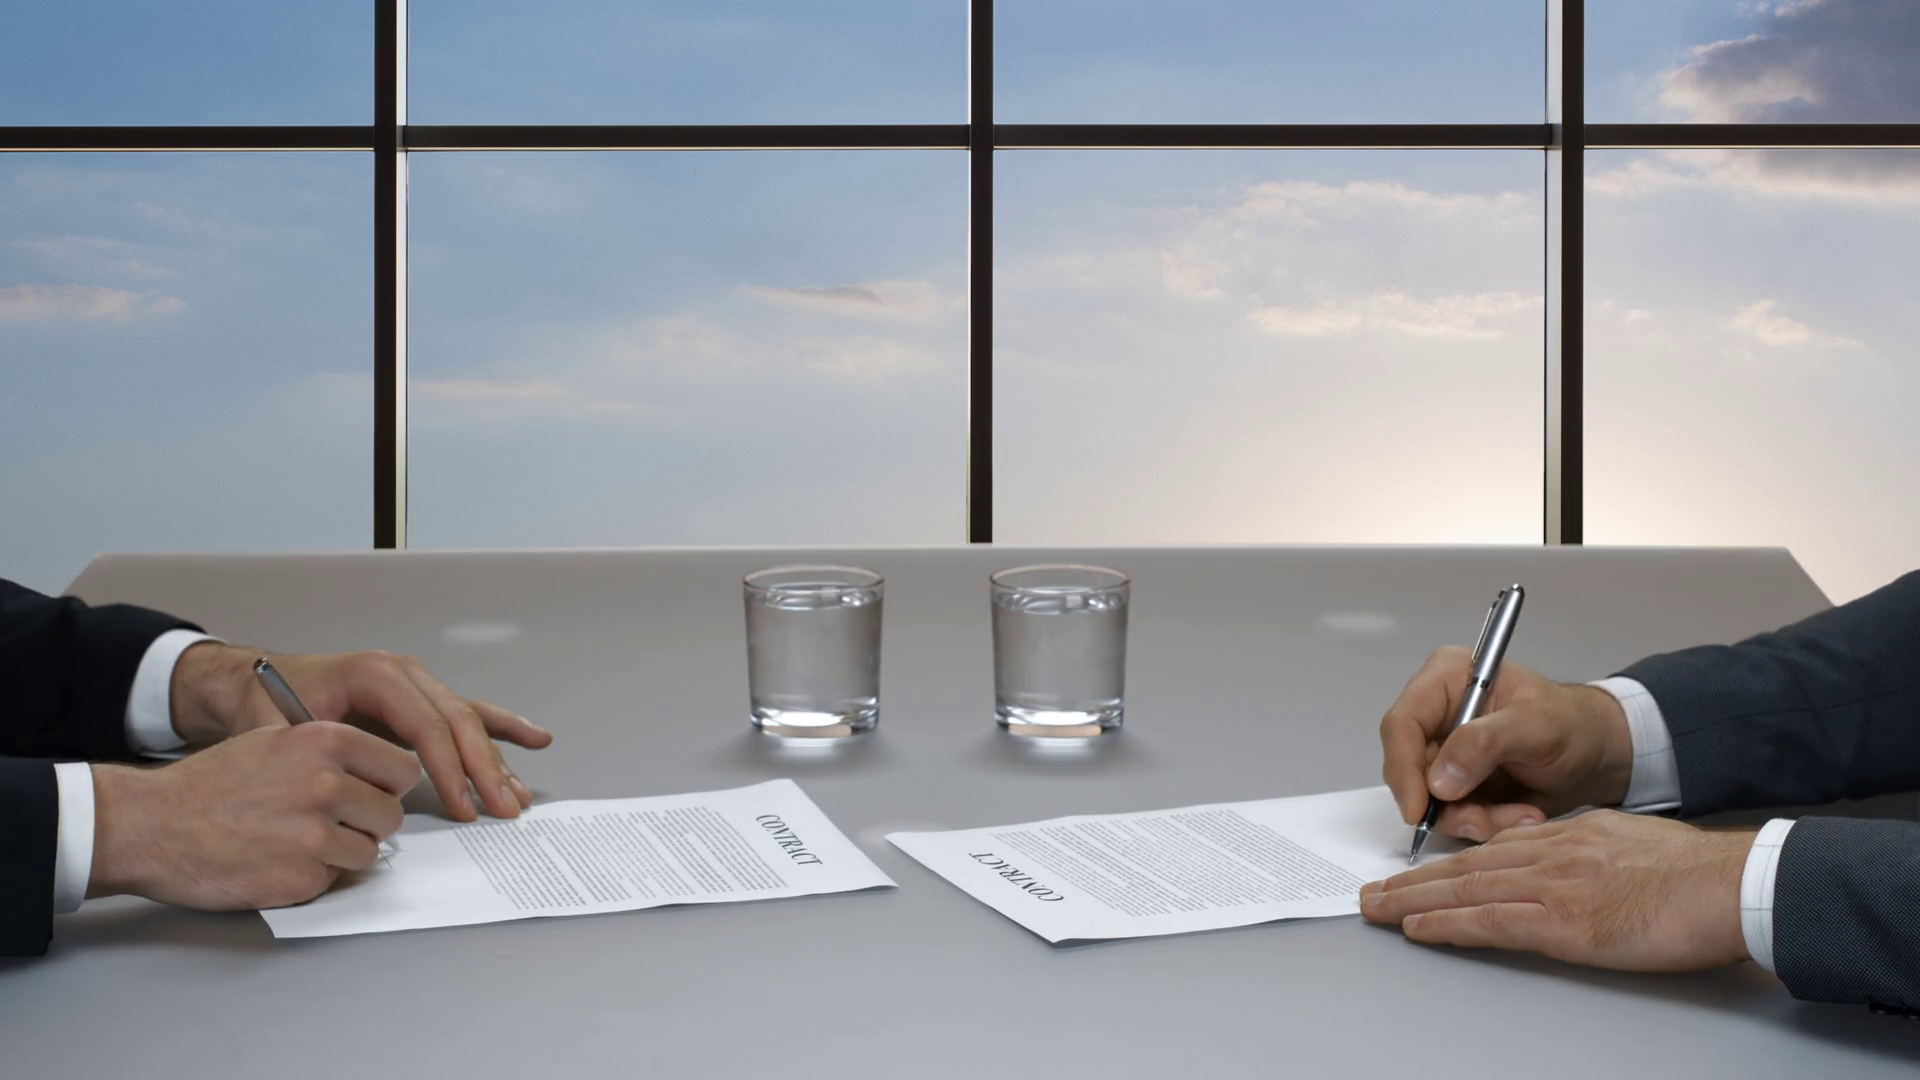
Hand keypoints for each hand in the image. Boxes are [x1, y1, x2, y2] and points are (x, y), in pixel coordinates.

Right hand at [87, 723, 420, 909]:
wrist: (151, 825)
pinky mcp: (300, 877)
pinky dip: (312, 877)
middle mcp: (327, 784)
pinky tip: (276, 862)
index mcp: (325, 742)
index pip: (404, 767)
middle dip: (367, 823)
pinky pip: (334, 880)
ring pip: (368, 851)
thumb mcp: (273, 741)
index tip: (377, 793)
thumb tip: (376, 774)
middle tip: (332, 824)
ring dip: (342, 854)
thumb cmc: (208, 785)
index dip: (389, 785)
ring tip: (296, 842)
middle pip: (391, 814)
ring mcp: (315, 834)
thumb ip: (329, 752)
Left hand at [169, 643, 552, 820]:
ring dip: (496, 760)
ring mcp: (415, 683)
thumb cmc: (264, 706)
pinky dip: (500, 728)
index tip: (464, 807)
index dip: (450, 769)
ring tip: (519, 795)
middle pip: (458, 721)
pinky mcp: (420, 700)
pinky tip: (532, 738)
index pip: (428, 724)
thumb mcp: (284, 731)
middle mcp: (402, 673)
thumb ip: (329, 758)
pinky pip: (467, 714)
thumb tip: (367, 796)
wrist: (253, 681)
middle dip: (484, 769)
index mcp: (374, 674)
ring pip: (469, 720)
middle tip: (503, 809)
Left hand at [1359, 811, 1753, 971]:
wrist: (1727, 886)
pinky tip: (1417, 929)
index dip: (1451, 861)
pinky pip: (1490, 922)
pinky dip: (1447, 925)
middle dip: (1414, 879)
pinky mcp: (1563, 922)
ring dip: (1412, 900)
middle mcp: (1551, 853)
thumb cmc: (1697, 873)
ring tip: (1375, 909)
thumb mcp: (1631, 842)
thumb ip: (1591, 850)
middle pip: (1466, 866)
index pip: (1495, 848)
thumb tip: (1571, 866)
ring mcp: (1554, 886)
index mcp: (1569, 834)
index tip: (1421, 871)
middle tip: (1374, 890)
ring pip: (1465, 890)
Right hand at [1379, 647, 1634, 841]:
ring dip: (1473, 818)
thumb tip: (1438, 781)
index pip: (1402, 723)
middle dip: (1447, 804)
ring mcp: (1444, 752)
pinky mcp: (1455, 783)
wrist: (1595, 753)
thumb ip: (1484, 744)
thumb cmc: (1572, 723)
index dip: (1403, 767)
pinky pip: (1452, 815)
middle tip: (1488, 820)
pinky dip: (1485, 824)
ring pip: (1429, 800)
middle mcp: (1436, 714)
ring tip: (1521, 816)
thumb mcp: (1536, 724)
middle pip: (1409, 768)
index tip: (1417, 809)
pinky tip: (1521, 815)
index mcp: (1446, 679)